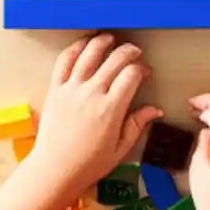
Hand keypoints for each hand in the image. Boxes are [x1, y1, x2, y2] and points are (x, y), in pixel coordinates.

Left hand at [25, 34, 161, 197]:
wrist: (54, 170)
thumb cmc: (88, 164)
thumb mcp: (120, 149)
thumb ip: (137, 125)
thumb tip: (155, 110)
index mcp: (110, 109)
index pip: (131, 75)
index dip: (142, 69)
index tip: (144, 73)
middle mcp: (91, 94)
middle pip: (115, 59)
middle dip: (129, 51)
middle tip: (134, 53)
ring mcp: (71, 89)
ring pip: (89, 53)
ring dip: (102, 42)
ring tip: (110, 38)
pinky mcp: (55, 89)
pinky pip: (64, 61)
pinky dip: (74, 48)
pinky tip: (83, 44)